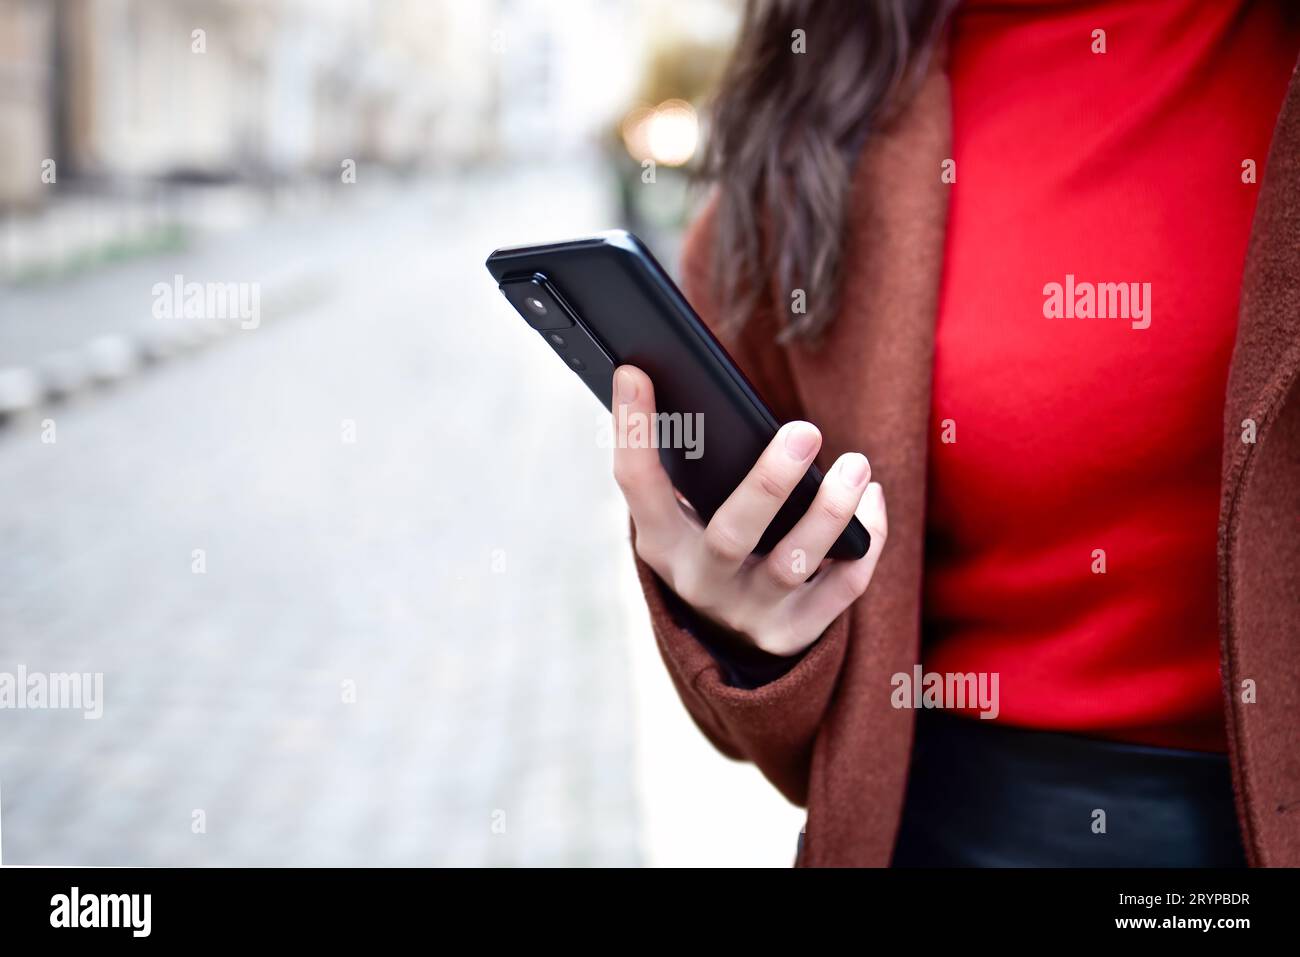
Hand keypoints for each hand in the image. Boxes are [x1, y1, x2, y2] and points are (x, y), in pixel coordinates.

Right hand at [611, 364, 887, 656]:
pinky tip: (870, 498)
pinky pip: (843, 586)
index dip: (631, 430)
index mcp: (661, 544)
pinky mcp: (794, 633)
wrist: (728, 632)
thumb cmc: (708, 543)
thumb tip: (688, 383)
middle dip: (769, 483)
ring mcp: (749, 613)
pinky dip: (866, 540)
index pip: (636, 486)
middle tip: (804, 431)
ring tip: (856, 465)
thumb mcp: (681, 516)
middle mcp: (700, 583)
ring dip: (830, 512)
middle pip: (731, 536)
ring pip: (794, 564)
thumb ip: (684, 468)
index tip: (634, 372)